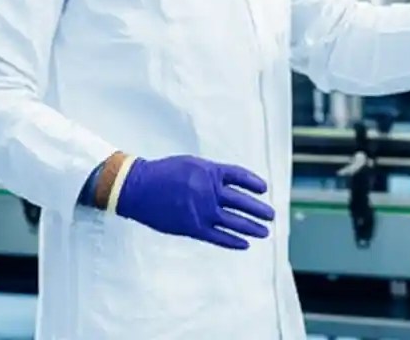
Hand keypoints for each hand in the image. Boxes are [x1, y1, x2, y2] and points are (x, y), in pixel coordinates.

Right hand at [114, 155, 274, 249]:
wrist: (138, 187)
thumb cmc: (164, 173)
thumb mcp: (192, 164)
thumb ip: (211, 173)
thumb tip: (228, 183)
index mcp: (211, 172)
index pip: (241, 177)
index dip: (255, 183)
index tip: (264, 189)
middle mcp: (210, 191)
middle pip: (243, 201)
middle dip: (260, 209)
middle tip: (271, 215)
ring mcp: (203, 211)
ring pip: (235, 221)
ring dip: (252, 227)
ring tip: (265, 231)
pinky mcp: (193, 227)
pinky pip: (219, 237)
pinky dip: (233, 241)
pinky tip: (245, 244)